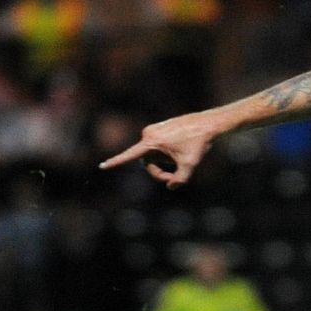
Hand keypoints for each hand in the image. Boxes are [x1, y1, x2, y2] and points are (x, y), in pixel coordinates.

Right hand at [100, 112, 219, 187]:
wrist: (208, 124)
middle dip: (159, 171)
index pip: (130, 155)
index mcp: (152, 141)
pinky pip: (157, 148)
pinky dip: (167, 155)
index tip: (102, 166)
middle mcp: (148, 134)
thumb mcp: (190, 165)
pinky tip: (182, 149)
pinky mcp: (159, 129)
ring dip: (164, 163)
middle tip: (174, 178)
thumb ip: (180, 180)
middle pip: (146, 161)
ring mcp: (153, 130)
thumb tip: (170, 186)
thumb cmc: (198, 143)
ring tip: (181, 159)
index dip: (116, 162)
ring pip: (153, 155)